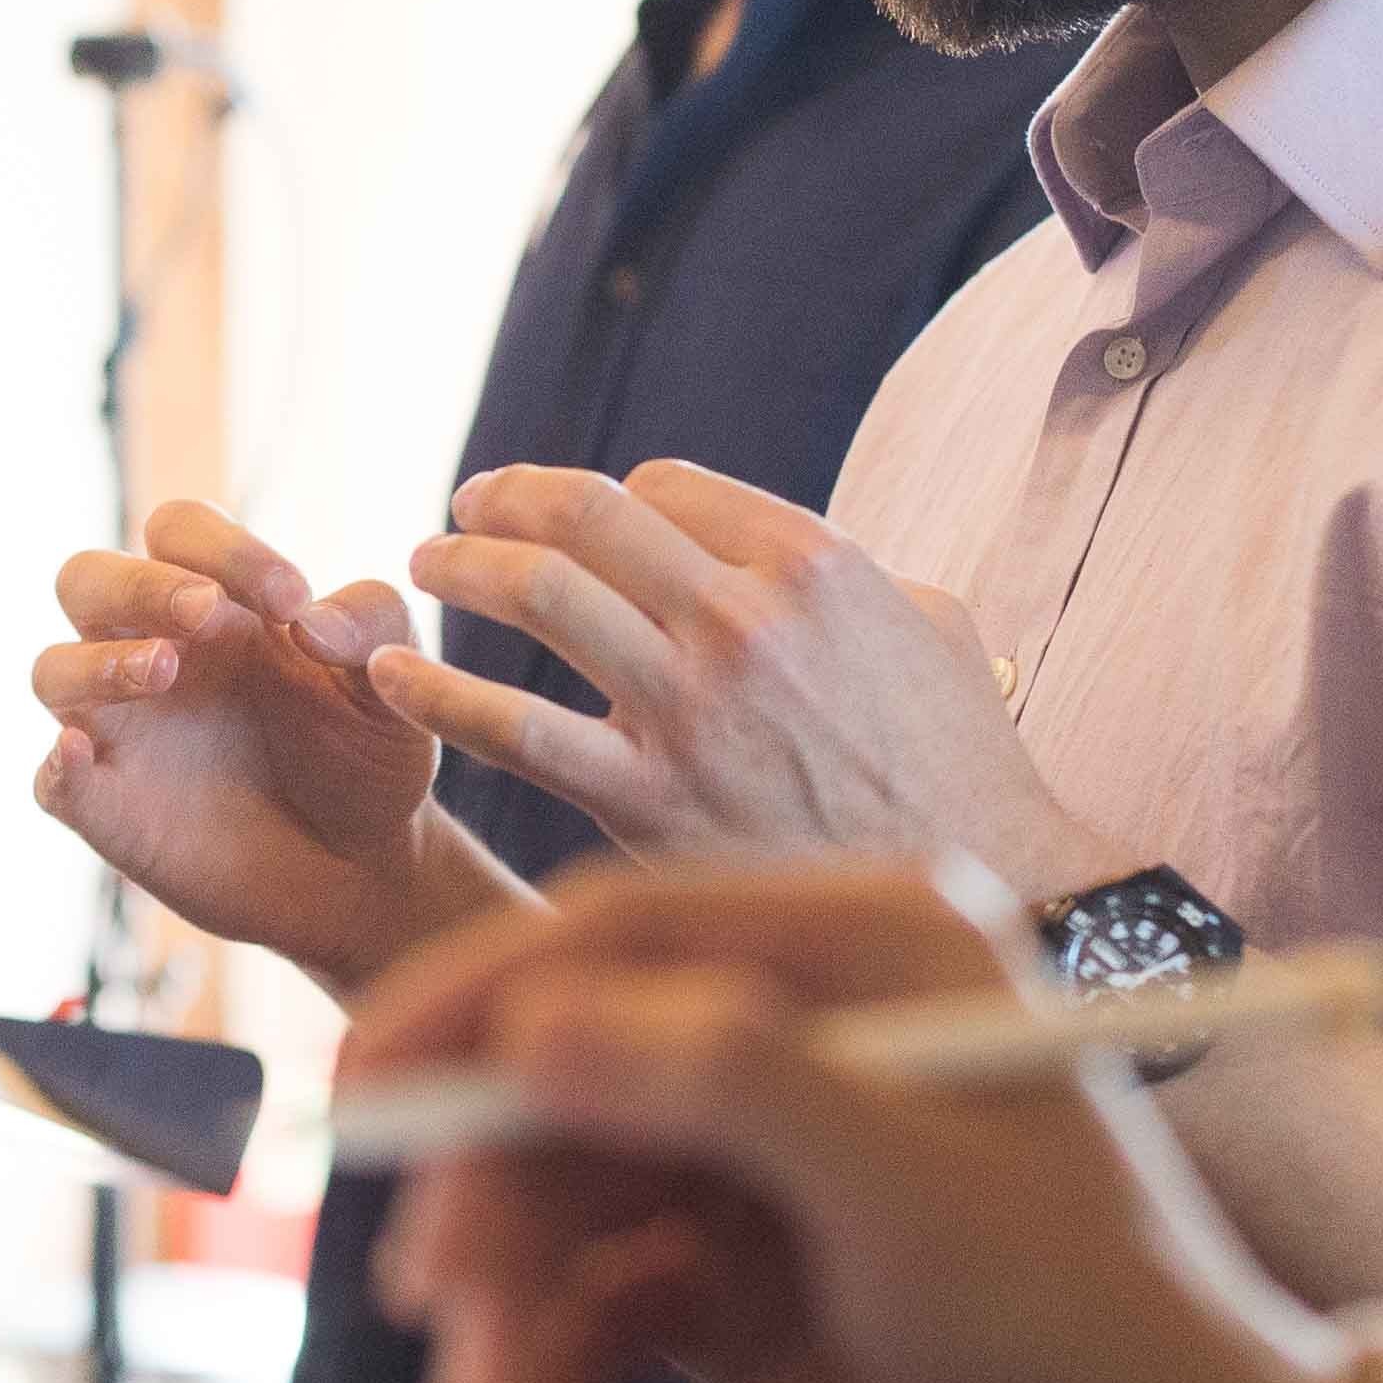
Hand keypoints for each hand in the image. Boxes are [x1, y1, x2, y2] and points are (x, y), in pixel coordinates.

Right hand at [27, 501, 518, 996]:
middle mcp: (154, 654)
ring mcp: (123, 733)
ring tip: (166, 670)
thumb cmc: (370, 754)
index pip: (176, 531)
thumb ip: (372, 622)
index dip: (224, 548)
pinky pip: (53, 782)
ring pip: (54, 672)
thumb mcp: (395, 680)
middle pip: (86, 579)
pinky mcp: (112, 811)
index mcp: (216, 605)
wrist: (369, 868)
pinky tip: (81, 754)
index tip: (292, 599)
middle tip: (206, 609)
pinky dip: (59, 766)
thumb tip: (311, 621)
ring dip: (98, 662)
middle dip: (139, 584)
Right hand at [348, 863, 1355, 1382]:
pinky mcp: (736, 1277)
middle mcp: (799, 1033)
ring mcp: (762, 1160)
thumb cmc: (1088, 1327)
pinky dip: (550, 1368)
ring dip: (509, 1308)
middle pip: (569, 1071)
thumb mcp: (910, 1191)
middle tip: (432, 1299)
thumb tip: (532, 1024)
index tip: (364, 1087)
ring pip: (566, 1198)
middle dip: (489, 1193)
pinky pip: (594, 1300)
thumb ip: (722, 1082)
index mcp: (864, 952)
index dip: (480, 1000)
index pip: (624, 932)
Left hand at [383, 459, 1111, 884]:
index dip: (606, 497)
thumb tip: (787, 557)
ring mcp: (693, 709)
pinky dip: (435, 691)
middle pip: (584, 517)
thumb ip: (850, 575)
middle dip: (505, 499)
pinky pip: (513, 730)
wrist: (994, 895)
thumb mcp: (932, 626)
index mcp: (812, 563)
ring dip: (461, 565)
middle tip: (465, 507)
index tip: (572, 516)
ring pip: (538, 594)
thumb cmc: (965, 766)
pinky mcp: (651, 801)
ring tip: (423, 563)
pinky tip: (388, 676)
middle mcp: (745, 618)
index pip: (661, 488)